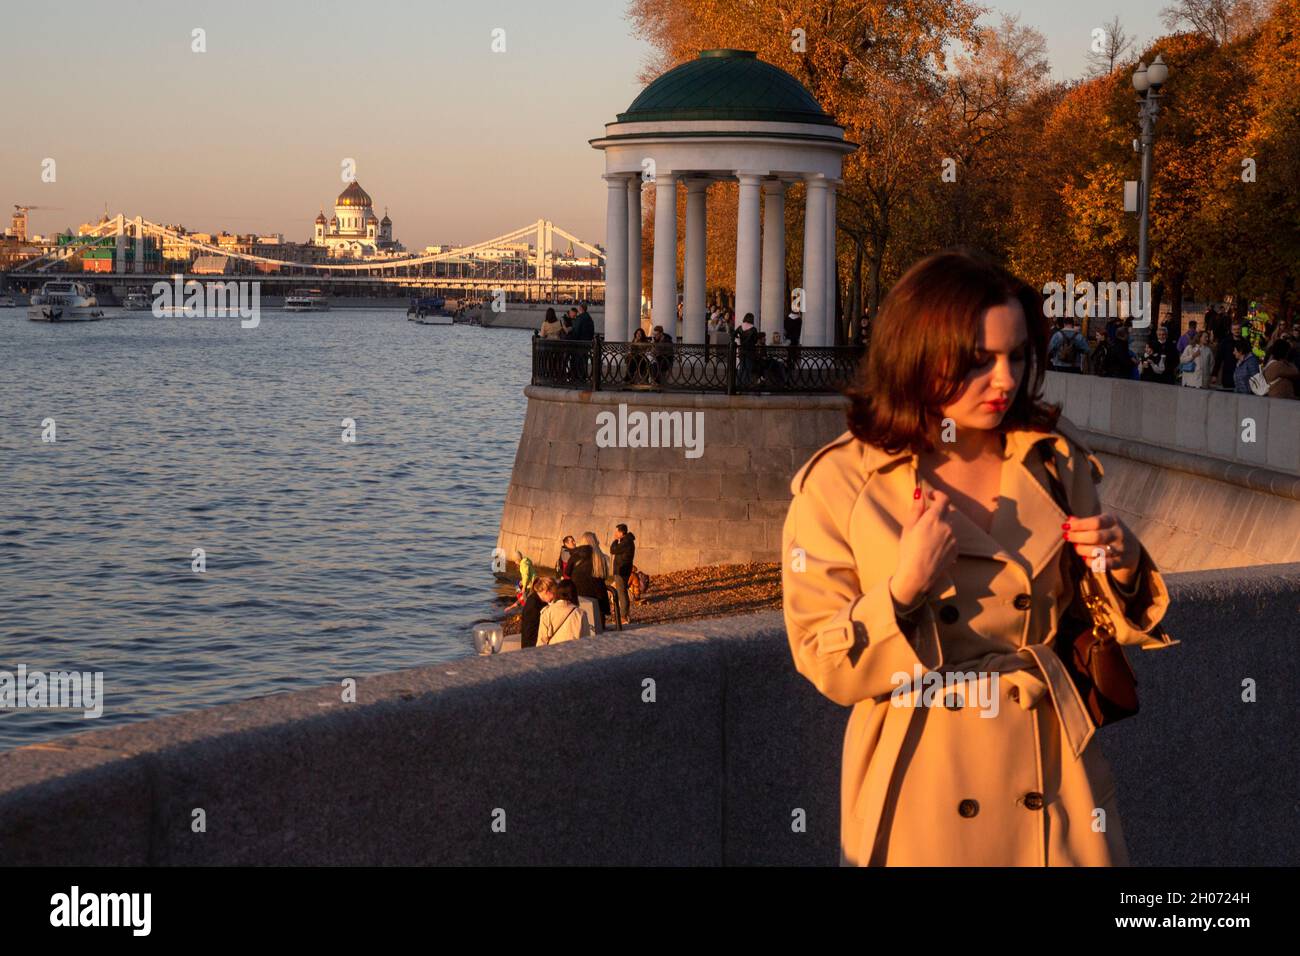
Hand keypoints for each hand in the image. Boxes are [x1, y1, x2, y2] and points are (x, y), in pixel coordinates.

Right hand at [891, 489, 957, 606]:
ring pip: (948, 527)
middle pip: (945, 512)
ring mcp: (954, 538)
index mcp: (934, 518)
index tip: (930, 496)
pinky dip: (944, 539)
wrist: (917, 575)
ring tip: (926, 540)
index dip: (937, 494)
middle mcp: (947, 526)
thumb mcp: (908, 528)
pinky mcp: (956, 550)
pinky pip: (951, 539)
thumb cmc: (909, 551)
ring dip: (939, 527)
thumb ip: (916, 509)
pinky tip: (932, 549)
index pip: (943, 499)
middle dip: (936, 513)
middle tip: (923, 522)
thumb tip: (919, 495)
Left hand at [1062, 513, 1140, 579]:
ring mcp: (1121, 549)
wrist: (1132, 548)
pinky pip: (1103, 564)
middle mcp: (1118, 534)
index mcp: (1113, 520)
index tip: (1066, 526)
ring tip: (1077, 547)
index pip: (1096, 522)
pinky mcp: (1120, 562)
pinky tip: (1085, 558)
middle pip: (1096, 537)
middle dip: (1078, 537)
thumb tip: (1069, 520)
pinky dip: (1091, 562)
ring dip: (1082, 550)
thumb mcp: (1101, 522)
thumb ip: (1085, 522)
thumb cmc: (1109, 531)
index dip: (1079, 525)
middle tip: (1067, 537)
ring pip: (1098, 551)